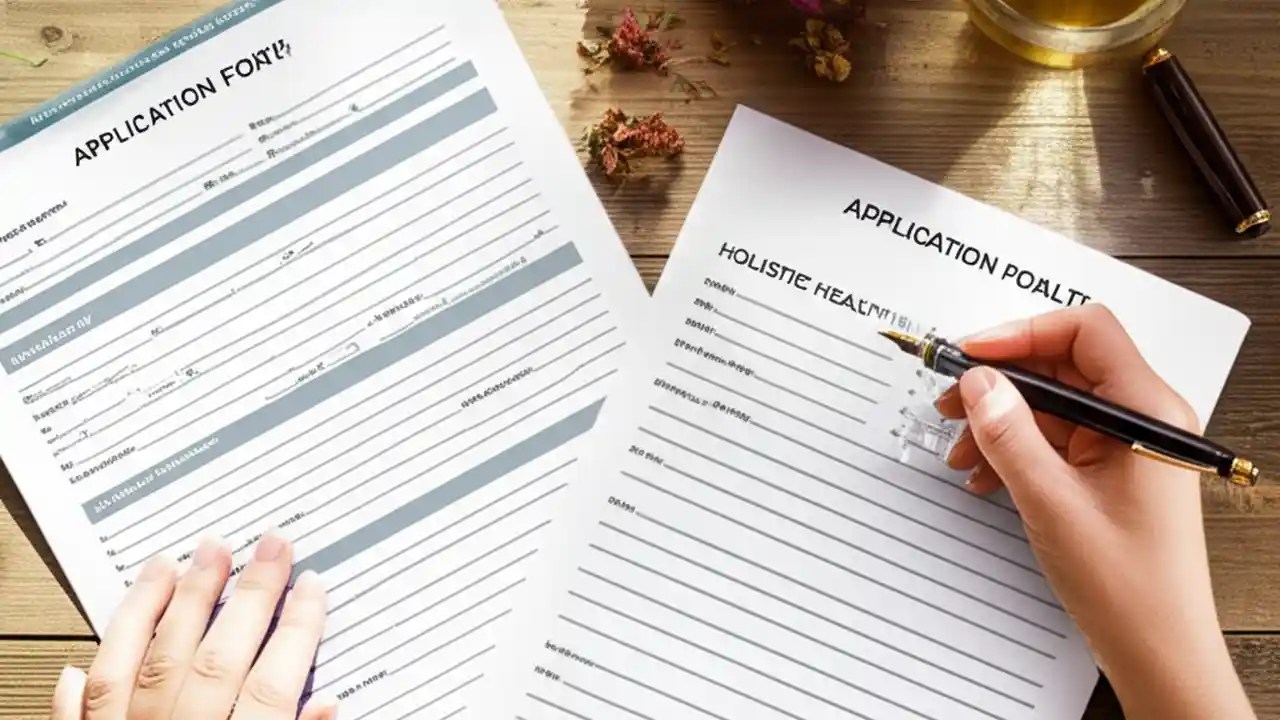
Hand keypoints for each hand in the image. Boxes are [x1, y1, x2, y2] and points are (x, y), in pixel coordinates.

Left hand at [50, 531, 334, 719]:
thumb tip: (328, 706)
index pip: (274, 684)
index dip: (298, 630)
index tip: (313, 587)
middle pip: (217, 659)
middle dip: (249, 595)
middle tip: (269, 544)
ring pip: (150, 663)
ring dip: (172, 604)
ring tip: (186, 557)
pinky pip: (86, 701)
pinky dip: (92, 666)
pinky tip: (110, 622)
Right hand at [936, 305, 1253, 719]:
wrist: (1158, 651)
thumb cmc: (1129, 586)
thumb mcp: (1053, 503)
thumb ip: (1010, 435)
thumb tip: (979, 382)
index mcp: (1147, 411)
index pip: (1084, 331)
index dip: (1021, 333)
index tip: (971, 354)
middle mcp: (1141, 418)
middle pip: (1062, 365)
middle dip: (1001, 381)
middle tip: (951, 401)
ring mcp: (1125, 444)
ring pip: (1051, 404)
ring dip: (1000, 420)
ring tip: (961, 450)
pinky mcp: (1109, 470)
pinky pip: (1054, 438)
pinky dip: (1014, 449)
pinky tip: (984, 475)